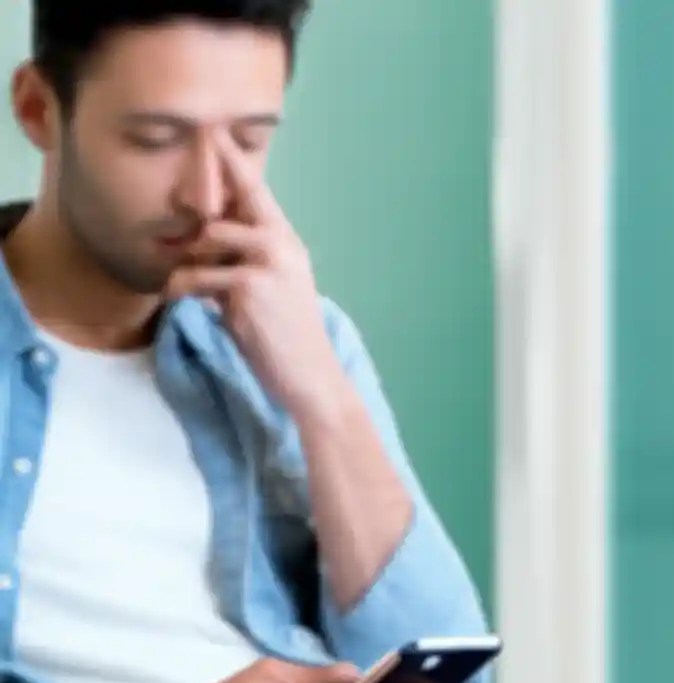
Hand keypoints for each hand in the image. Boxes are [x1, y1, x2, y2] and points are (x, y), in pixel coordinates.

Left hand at [165, 134, 344, 417]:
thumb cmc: (284, 338)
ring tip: (183, 284)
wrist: (309, 375)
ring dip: (189, 260)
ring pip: (211, 236)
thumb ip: (239, 264)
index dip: (235, 164)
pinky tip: (187, 302)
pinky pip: (198, 275)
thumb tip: (201, 252)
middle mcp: (282, 244)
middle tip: (188, 181)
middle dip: (211, 184)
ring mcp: (269, 262)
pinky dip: (184, 288)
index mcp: (287, 243)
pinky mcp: (250, 286)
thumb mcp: (266, 292)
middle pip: (241, 197)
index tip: (216, 134)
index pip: (258, 194)